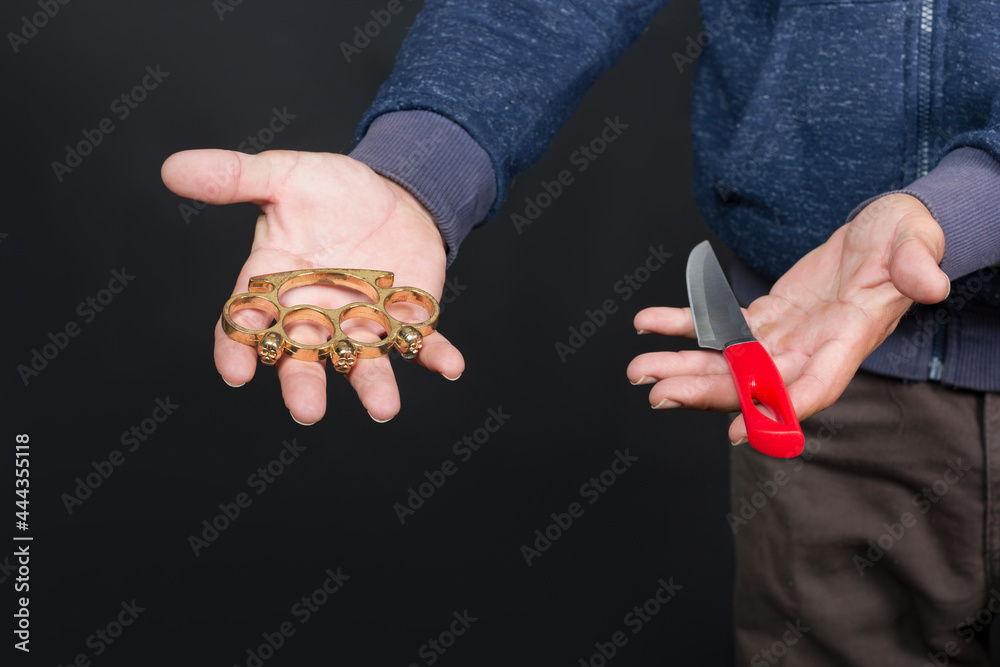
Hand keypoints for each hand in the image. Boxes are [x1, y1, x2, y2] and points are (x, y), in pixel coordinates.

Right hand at [161, 149, 464, 423]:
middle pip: (303, 357)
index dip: (238, 349)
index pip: (247, 325)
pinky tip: (451, 365)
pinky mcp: (407, 318)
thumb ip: (234, 177)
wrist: (391, 190)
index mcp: (275, 286)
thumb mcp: (282, 175)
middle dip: (304, 384)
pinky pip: (422, 342)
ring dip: (374, 385)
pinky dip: (436, 354)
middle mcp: (315, 314)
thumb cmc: (328, 190)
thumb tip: (172, 167)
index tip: (236, 372)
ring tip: (383, 408)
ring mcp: (363, 322)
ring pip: (364, 362)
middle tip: (307, 411)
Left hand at [627, 194, 949, 444]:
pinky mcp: (767, 316)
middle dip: (705, 391)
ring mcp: (785, 335)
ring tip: (639, 370)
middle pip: (753, 381)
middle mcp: (811, 348)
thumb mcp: (916, 242)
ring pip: (727, 361)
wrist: (886, 231)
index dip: (776, 409)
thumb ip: (917, 265)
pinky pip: (720, 325)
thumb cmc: (904, 238)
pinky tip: (649, 324)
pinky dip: (683, 324)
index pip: (813, 386)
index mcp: (849, 339)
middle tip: (660, 395)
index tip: (739, 430)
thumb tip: (929, 283)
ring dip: (683, 366)